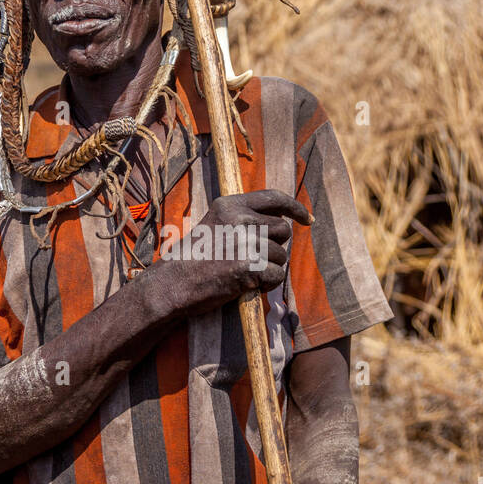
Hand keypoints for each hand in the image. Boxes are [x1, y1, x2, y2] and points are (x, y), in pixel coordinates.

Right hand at [163, 189, 311, 315]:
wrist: (173, 283)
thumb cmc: (193, 258)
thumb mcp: (214, 223)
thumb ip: (241, 218)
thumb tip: (280, 222)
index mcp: (231, 205)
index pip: (274, 198)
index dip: (295, 208)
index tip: (308, 219)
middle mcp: (240, 220)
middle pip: (283, 230)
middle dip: (276, 247)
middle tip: (255, 259)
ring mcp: (246, 243)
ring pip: (281, 256)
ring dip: (270, 268)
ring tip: (245, 273)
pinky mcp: (250, 267)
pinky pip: (277, 275)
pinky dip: (267, 284)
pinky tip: (248, 285)